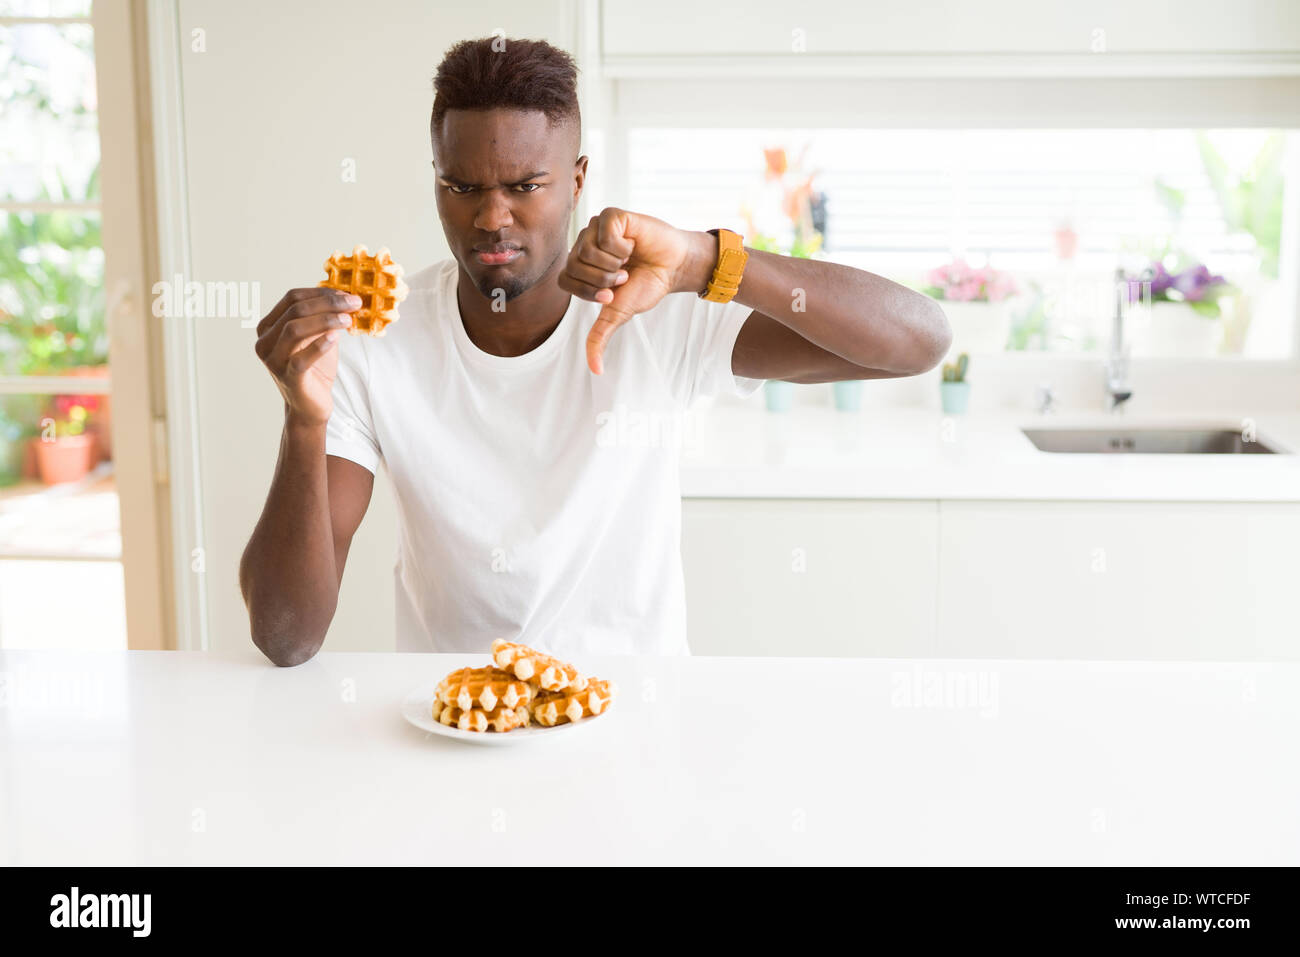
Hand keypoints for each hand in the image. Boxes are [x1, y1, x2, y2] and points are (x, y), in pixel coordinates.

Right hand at [254, 288, 358, 425]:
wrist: (310, 406)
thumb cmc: (314, 368)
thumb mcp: (317, 337)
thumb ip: (323, 317)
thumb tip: (345, 295)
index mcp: (269, 326)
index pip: (292, 298)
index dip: (320, 293)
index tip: (346, 294)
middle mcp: (265, 341)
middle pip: (295, 311)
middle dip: (327, 303)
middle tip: (353, 303)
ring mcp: (274, 360)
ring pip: (294, 330)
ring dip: (325, 320)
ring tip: (348, 319)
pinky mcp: (288, 378)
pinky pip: (301, 359)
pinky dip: (319, 345)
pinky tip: (336, 337)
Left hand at [559, 208, 713, 373]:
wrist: (673, 267)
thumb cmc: (646, 285)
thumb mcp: (619, 314)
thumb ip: (601, 337)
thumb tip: (595, 370)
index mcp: (580, 267)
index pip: (565, 280)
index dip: (590, 291)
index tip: (612, 293)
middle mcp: (583, 245)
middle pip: (575, 265)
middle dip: (604, 279)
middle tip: (624, 275)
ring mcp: (595, 228)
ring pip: (587, 250)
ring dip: (615, 263)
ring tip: (629, 260)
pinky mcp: (612, 216)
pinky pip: (605, 233)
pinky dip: (622, 246)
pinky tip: (633, 244)